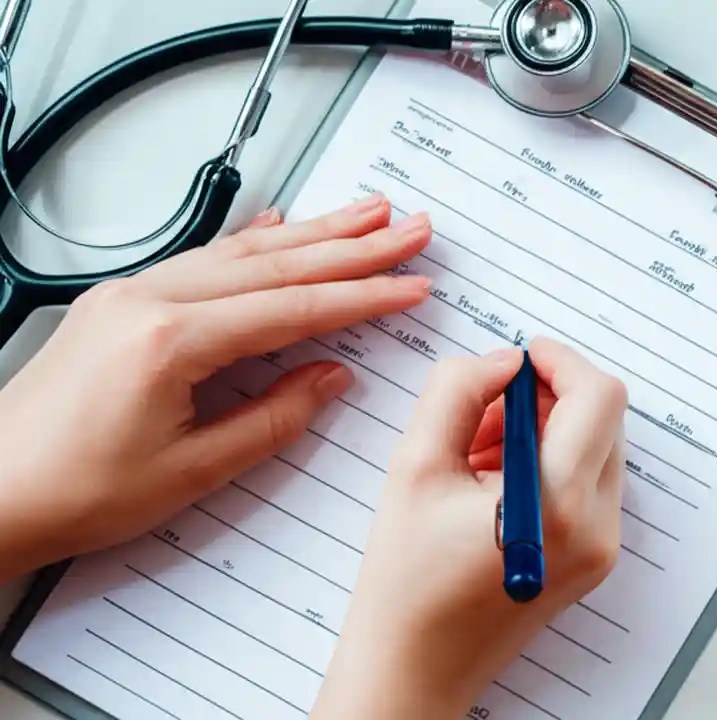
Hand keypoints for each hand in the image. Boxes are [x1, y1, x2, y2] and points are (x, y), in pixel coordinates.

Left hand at [0, 194, 431, 580]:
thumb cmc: (74, 490)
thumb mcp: (194, 470)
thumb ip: (274, 418)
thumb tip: (330, 377)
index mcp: (169, 340)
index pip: (293, 307)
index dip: (363, 295)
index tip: (411, 284)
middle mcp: (148, 300)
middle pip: (274, 263)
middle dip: (352, 245)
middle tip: (409, 228)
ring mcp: (131, 294)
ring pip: (241, 252)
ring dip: (311, 233)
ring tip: (366, 216)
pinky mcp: (120, 303)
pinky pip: (203, 259)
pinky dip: (251, 241)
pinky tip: (279, 223)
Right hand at [312, 337, 626, 718]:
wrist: (414, 669)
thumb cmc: (405, 582)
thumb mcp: (415, 466)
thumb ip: (459, 391)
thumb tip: (503, 360)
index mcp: (557, 503)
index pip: (598, 397)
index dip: (560, 361)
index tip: (520, 358)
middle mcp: (596, 527)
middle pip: (603, 419)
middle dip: (547, 397)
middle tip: (485, 414)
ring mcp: (602, 548)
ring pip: (598, 448)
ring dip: (547, 430)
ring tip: (480, 457)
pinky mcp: (594, 560)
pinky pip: (590, 484)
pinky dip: (551, 464)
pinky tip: (495, 485)